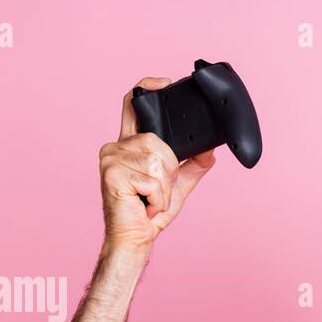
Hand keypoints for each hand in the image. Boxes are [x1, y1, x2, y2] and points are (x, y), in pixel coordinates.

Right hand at [98, 76, 217, 252]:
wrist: (134, 239)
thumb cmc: (149, 213)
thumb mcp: (178, 186)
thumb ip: (193, 165)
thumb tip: (210, 150)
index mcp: (130, 145)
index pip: (133, 106)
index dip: (147, 88)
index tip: (165, 82)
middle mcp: (117, 147)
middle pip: (158, 140)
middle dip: (169, 169)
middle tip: (158, 190)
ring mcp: (111, 159)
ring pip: (157, 160)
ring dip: (164, 187)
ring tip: (151, 198)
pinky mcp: (112, 174)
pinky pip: (152, 179)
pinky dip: (158, 198)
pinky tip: (145, 204)